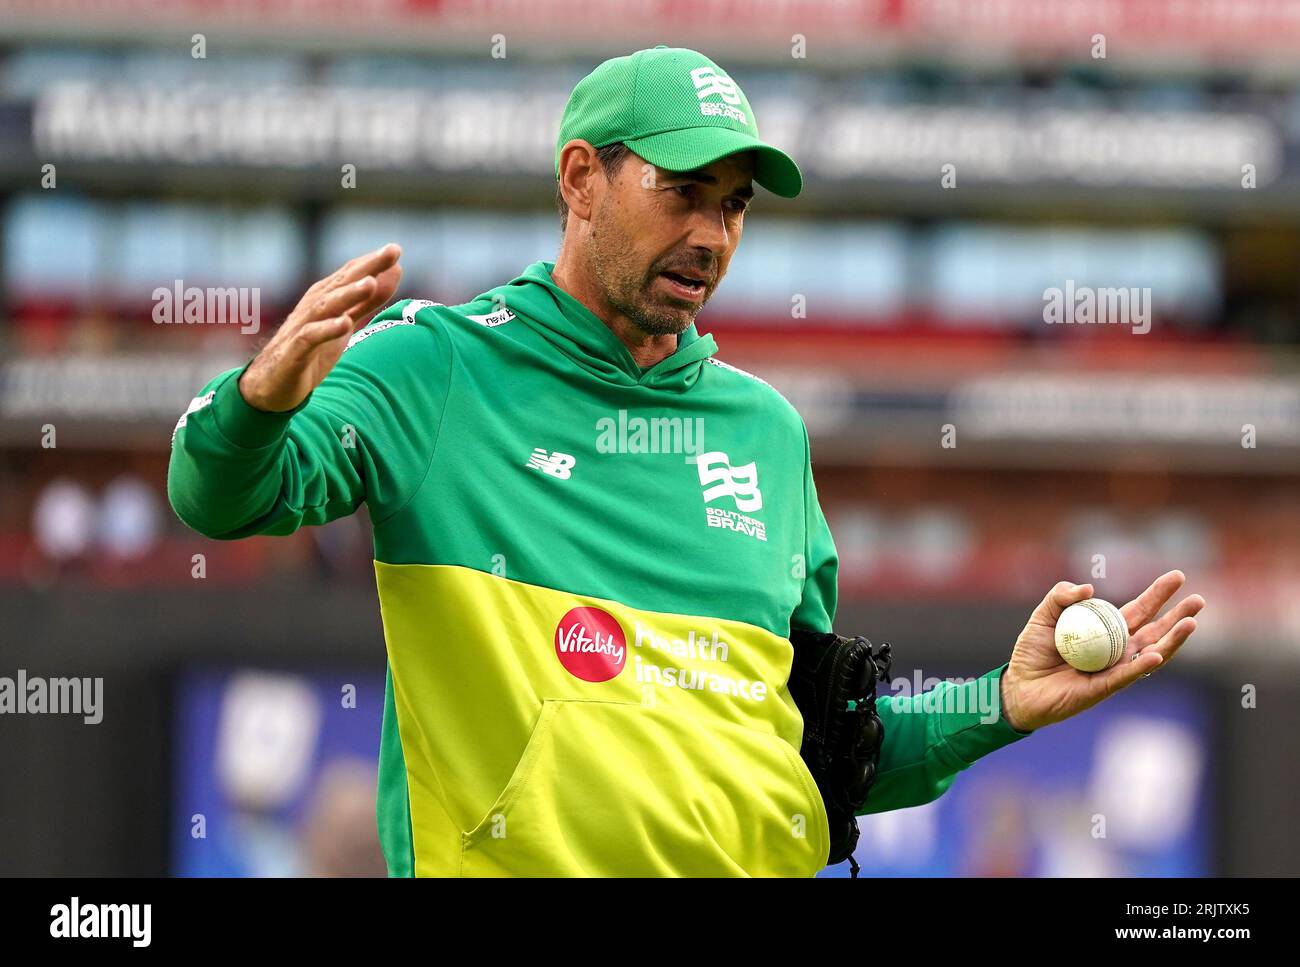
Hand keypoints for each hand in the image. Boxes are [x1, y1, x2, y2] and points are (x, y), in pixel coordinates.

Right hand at [239, 244, 402, 411]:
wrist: (270, 383)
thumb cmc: (310, 349)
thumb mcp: (344, 322)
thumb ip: (368, 300)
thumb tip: (396, 271)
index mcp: (326, 298)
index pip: (351, 275)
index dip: (373, 262)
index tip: (396, 249)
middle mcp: (314, 307)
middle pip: (342, 283)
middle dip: (366, 268)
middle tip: (390, 253)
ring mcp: (303, 327)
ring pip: (326, 306)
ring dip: (348, 294)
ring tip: (370, 283)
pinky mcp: (294, 351)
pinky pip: (310, 337)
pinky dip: (327, 329)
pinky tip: (345, 323)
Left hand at [1000, 570, 1204, 732]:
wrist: (1018, 686)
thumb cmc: (1032, 652)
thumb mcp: (1043, 615)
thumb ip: (1061, 595)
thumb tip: (1090, 588)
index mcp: (1106, 631)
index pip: (1139, 610)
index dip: (1158, 594)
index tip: (1179, 576)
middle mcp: (1117, 650)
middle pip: (1155, 631)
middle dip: (1178, 616)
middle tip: (1199, 600)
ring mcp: (1114, 670)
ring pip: (1150, 654)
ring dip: (1173, 640)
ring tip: (1192, 623)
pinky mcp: (1104, 688)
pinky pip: (1126, 676)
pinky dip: (1141, 666)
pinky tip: (1156, 655)